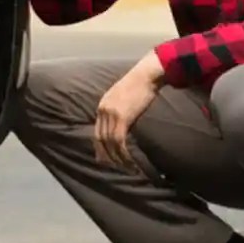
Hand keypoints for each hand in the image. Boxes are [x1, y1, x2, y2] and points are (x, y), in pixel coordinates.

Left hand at [93, 53, 164, 172]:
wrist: (147, 74)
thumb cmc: (140, 84)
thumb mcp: (123, 96)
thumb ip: (119, 108)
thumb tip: (123, 121)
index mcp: (102, 105)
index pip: (97, 131)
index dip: (100, 147)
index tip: (105, 159)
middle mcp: (103, 110)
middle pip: (100, 139)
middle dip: (106, 156)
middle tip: (115, 168)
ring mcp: (111, 114)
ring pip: (109, 142)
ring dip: (117, 158)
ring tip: (126, 167)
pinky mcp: (122, 117)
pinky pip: (118, 140)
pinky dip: (123, 153)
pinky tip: (129, 160)